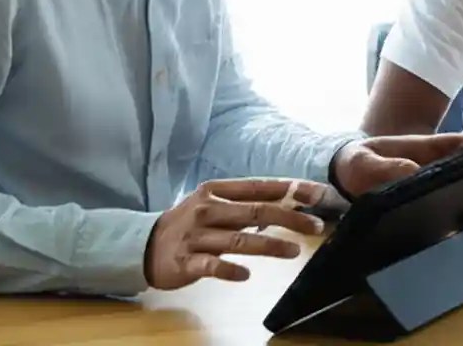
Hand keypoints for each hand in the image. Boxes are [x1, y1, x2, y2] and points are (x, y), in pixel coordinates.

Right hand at [144, 178, 328, 289]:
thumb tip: (289, 200)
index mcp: (217, 190)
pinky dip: (229, 269)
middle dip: (290, 217)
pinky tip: (246, 274)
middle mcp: (208, 209)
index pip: (260, 187)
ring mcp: (196, 236)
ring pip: (238, 239)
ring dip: (269, 245)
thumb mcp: (216, 204)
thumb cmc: (190, 223)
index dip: (290, 189)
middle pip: (256, 211)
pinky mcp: (186, 261)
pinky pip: (211, 265)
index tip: (317, 193)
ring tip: (294, 251)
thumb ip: (249, 203)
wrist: (145, 245)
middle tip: (317, 225)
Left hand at [331, 134, 462, 238]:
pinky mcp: (428, 208)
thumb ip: (385, 167)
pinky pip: (451, 215)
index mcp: (425, 150)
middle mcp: (436, 167)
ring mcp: (434, 188)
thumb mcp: (364, 162)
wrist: (344, 180)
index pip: (460, 145)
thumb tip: (413, 172)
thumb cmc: (356, 163)